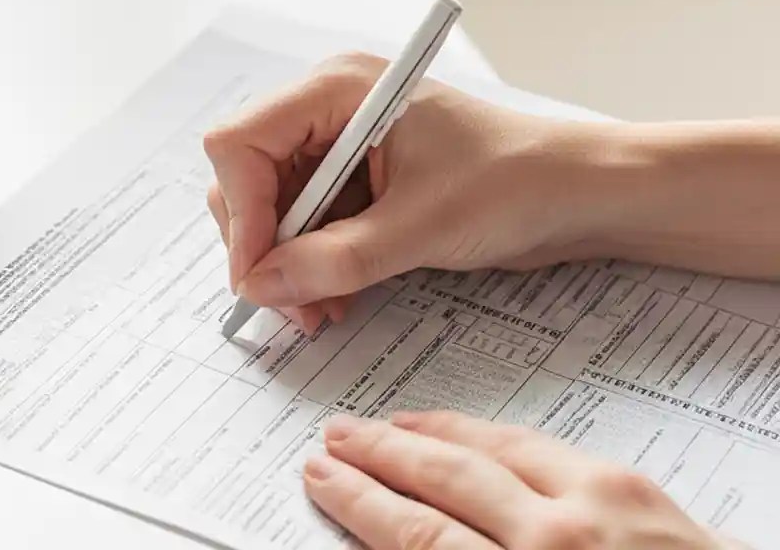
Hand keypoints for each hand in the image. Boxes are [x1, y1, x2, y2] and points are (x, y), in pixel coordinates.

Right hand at [203, 53, 600, 333]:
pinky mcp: (357, 180)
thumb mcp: (420, 227)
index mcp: (338, 89)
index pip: (241, 143)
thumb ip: (333, 259)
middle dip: (263, 244)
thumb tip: (261, 284)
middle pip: (247, 176)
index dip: (241, 211)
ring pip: (273, 208)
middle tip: (289, 302)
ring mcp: (340, 145)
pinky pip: (306, 224)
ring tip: (320, 308)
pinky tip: (337, 295)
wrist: (580, 194)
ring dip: (288, 263)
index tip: (257, 273)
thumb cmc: (518, 182)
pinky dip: (312, 264)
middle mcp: (329, 109)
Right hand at [303, 412, 744, 549]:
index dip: (360, 502)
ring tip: (384, 423)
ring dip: (428, 433)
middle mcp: (560, 542)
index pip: (418, 537)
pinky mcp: (637, 488)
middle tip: (336, 437)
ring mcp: (604, 506)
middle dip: (379, 456)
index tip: (323, 477)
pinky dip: (493, 434)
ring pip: (492, 450)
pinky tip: (471, 432)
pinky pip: (545, 445)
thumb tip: (409, 545)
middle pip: (445, 482)